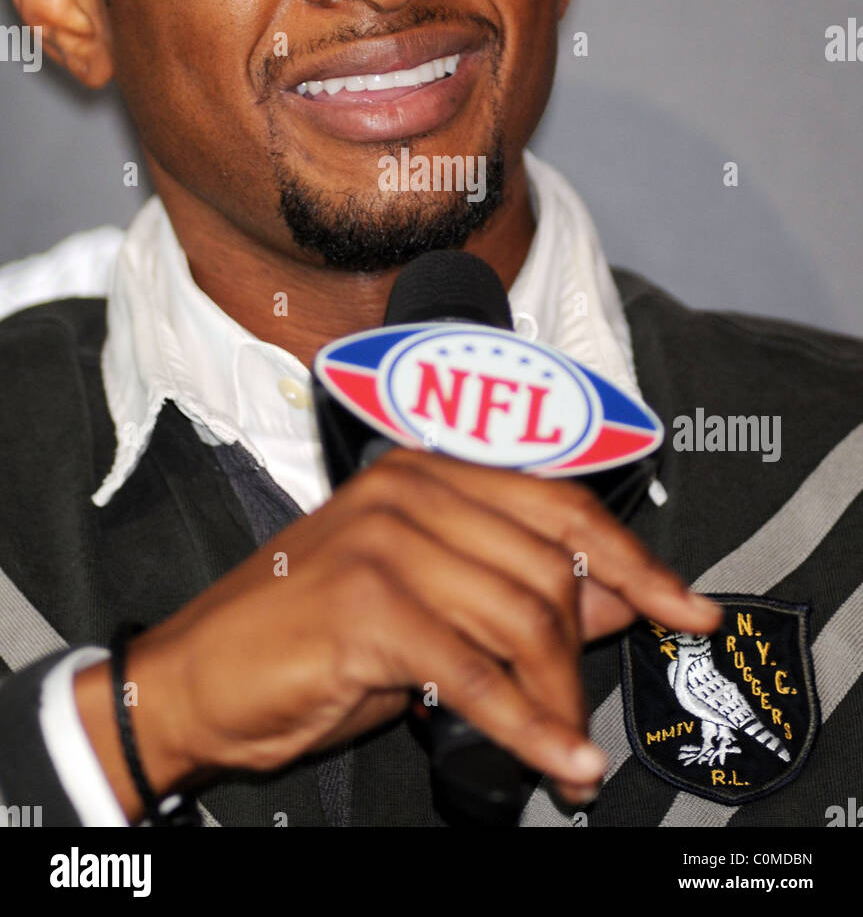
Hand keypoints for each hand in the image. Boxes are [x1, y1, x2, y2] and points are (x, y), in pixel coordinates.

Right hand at [118, 446, 719, 812]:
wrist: (195, 678)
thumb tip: (620, 596)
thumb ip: (517, 589)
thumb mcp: (426, 604)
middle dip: (582, 660)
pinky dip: (527, 730)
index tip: (688, 608)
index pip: (560, 504)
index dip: (634, 561)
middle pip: (549, 570)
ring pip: (523, 622)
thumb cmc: (307, 639)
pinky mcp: (367, 607)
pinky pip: (476, 675)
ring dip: (557, 703)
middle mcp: (410, 490)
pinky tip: (552, 764)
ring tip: (563, 755)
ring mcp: (387, 541)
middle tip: (583, 722)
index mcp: (426, 471)